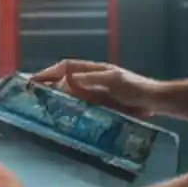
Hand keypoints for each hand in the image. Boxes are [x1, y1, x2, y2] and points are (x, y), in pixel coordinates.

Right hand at [30, 59, 162, 119]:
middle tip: (31, 96)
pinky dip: (70, 110)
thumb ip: (91, 80)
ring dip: (57, 98)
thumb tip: (67, 80)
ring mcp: (97, 93)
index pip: (66, 67)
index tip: (33, 81)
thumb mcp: (113, 81)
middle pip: (65, 80)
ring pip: (71, 94)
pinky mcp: (103, 106)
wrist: (156, 102)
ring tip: (42, 108)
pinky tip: (64, 119)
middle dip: (48, 85)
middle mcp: (93, 80)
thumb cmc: (136, 88)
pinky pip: (81, 107)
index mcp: (94, 70)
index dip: (49, 72)